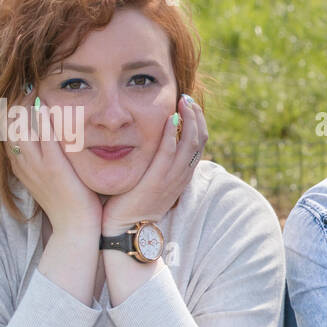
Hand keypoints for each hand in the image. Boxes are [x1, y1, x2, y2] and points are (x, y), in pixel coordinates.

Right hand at [9, 90, 101, 236]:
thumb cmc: (69, 201)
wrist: (76, 229)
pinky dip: (44, 120)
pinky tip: (47, 104)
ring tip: (34, 85)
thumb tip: (50, 134)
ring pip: (20, 128)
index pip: (4, 128)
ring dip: (25, 104)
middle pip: (6, 123)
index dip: (8, 107)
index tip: (20, 89)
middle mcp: (23, 163)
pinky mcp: (54, 169)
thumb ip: (47, 155)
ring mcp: (37, 166)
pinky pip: (45, 139)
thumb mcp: (50, 176)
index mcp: (20, 164)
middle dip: (13, 100)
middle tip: (25, 81)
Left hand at [102, 94, 204, 234]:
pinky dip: (173, 134)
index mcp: (182, 174)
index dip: (198, 121)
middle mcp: (182, 175)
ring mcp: (172, 178)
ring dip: (189, 119)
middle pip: (200, 139)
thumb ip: (156, 163)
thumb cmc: (133, 204)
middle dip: (196, 115)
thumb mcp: (152, 180)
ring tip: (184, 102)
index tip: (189, 105)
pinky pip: (170, 153)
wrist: (126, 228)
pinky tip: (170, 119)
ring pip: (190, 143)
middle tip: (187, 98)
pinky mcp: (157, 180)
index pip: (199, 143)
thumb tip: (153, 143)